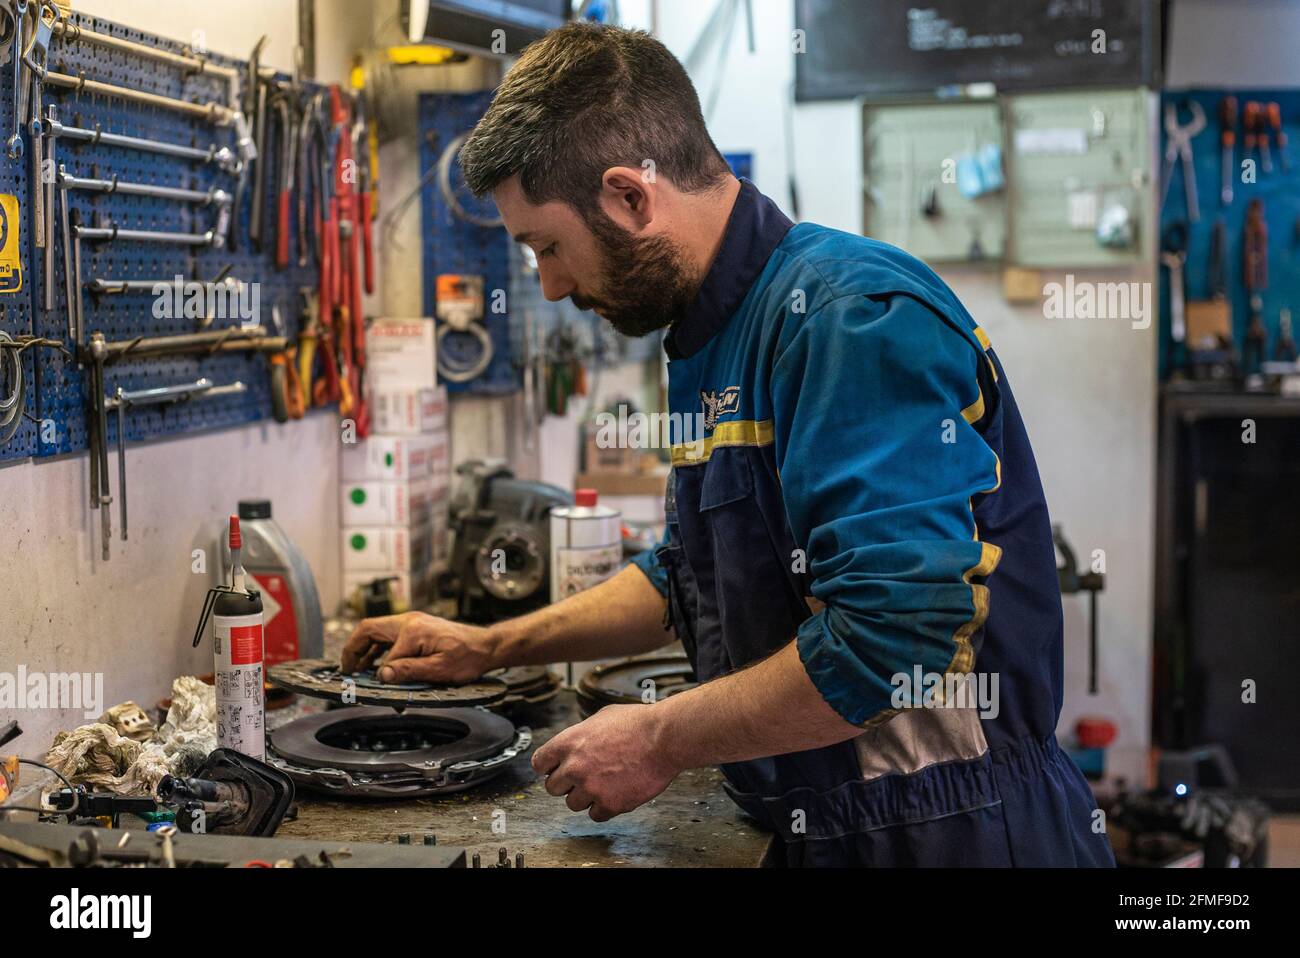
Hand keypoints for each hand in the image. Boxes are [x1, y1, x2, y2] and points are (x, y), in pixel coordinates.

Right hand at [340, 612, 496, 683]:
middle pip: (368, 630)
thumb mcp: (439, 669)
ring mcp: (412, 623)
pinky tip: (378, 665)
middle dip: (353, 650)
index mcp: (412, 630)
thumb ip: (408, 671)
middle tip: (347, 671)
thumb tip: (382, 675)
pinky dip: (378, 649)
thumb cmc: (468, 657)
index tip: (367, 685)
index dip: (372, 671)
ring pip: (376, 632)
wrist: (486, 647)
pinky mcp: (416, 628)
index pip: (380, 651)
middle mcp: (409, 621)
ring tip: (357, 670)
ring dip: (364, 650)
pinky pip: (389, 636)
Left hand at [531, 704, 678, 821]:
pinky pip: (595, 815)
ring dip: (585, 796)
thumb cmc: (638, 724)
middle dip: (566, 783)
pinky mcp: (610, 804)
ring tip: (603, 784)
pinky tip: (614, 794)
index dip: (548, 767)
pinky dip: (604, 807)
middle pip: (552, 788)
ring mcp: (591, 787)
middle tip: (582, 777)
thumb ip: (582, 734)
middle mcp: (575, 767)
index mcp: (568, 742)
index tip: (556, 769)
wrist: (664, 738)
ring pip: (572, 804)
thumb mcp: (601, 717)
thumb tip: (576, 743)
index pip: (539, 763)